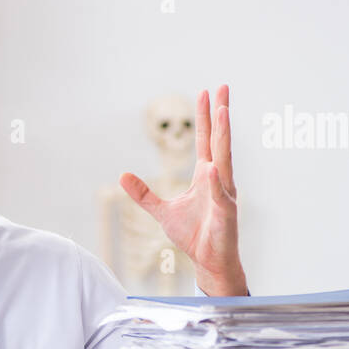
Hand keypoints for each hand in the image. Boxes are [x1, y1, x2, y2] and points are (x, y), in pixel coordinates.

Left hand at [119, 85, 247, 295]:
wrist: (208, 261)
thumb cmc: (193, 235)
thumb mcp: (162, 211)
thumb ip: (144, 194)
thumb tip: (122, 176)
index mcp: (205, 176)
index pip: (206, 141)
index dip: (205, 118)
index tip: (206, 93)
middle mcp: (219, 180)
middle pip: (219, 141)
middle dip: (221, 115)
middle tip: (223, 87)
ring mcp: (224, 194)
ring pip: (224, 159)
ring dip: (223, 136)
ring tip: (223, 112)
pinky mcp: (226, 213)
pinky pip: (220, 194)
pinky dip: (215, 182)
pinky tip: (212, 166)